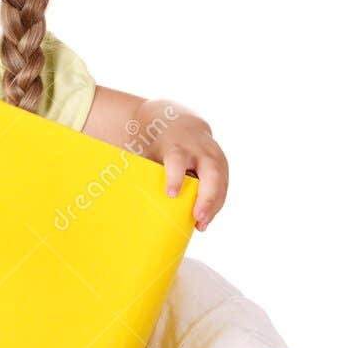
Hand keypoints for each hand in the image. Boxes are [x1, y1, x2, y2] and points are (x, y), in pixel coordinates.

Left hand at [151, 115, 228, 231]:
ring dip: (214, 203)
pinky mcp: (221, 163)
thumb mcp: (145, 149)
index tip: (172, 194)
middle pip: (210, 171)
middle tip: (198, 217)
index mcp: (175, 144)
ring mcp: (213, 154)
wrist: (178, 122)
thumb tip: (125, 200)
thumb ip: (141, 170)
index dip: (176, 177)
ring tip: (202, 224)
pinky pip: (223, 183)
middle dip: (206, 196)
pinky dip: (216, 202)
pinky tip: (207, 217)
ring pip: (220, 179)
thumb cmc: (157, 141)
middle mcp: (198, 148)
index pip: (177, 159)